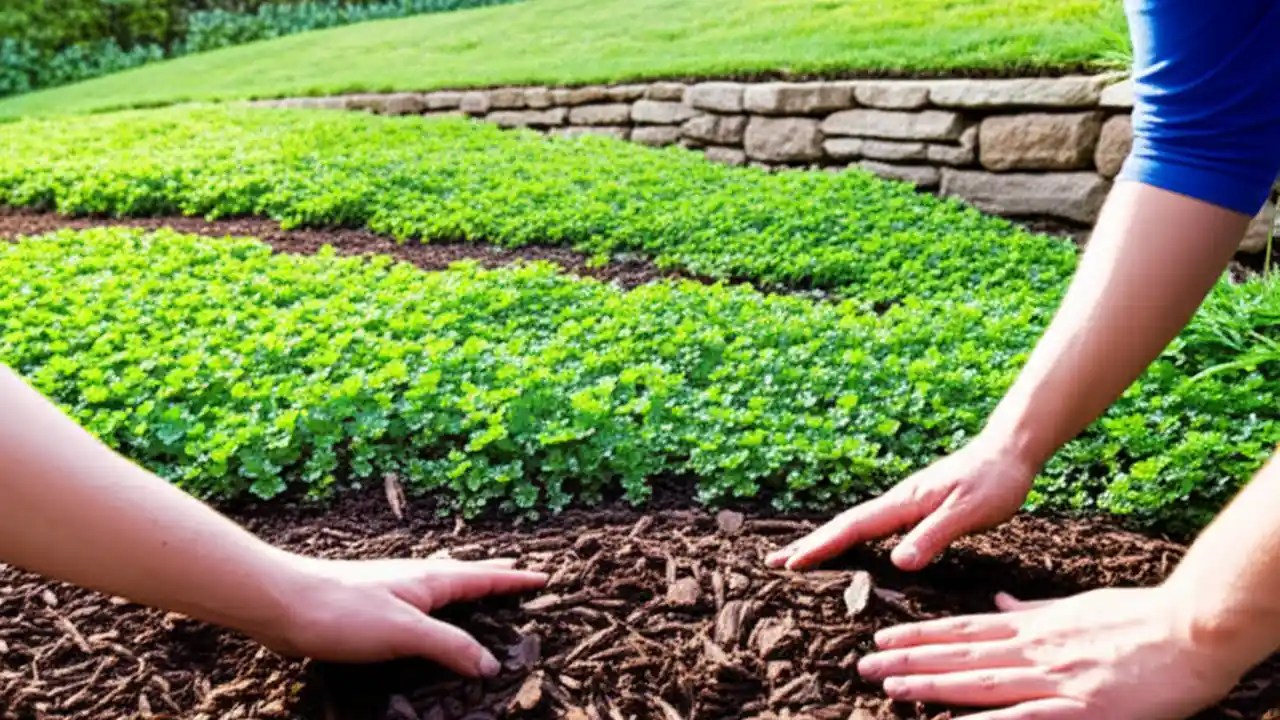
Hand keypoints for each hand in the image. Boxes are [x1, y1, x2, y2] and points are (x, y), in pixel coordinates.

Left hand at [252, 555, 546, 674]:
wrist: (283, 602)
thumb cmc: (343, 610)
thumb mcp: (405, 632)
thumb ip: (449, 645)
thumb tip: (491, 663)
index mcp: (429, 580)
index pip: (483, 577)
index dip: (512, 579)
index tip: (542, 576)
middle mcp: (413, 578)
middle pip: (464, 573)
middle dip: (492, 574)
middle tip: (516, 570)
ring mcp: (391, 589)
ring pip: (440, 583)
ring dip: (463, 583)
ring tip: (477, 582)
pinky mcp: (370, 604)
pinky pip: (417, 599)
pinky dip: (435, 600)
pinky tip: (421, 609)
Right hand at [767, 434, 1037, 570]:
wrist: (1010, 449)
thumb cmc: (994, 481)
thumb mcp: (969, 513)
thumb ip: (934, 536)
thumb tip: (899, 563)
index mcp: (904, 503)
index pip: (853, 528)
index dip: (822, 547)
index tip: (791, 563)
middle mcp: (897, 501)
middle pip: (843, 525)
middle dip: (808, 544)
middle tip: (772, 562)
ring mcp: (904, 502)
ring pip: (854, 524)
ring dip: (824, 541)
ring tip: (798, 557)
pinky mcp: (915, 505)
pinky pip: (871, 525)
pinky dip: (848, 536)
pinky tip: (848, 545)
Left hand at [856, 588, 1243, 718]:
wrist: (1191, 631)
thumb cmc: (1140, 621)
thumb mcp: (1078, 606)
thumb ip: (1035, 610)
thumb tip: (1001, 602)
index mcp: (1035, 626)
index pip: (965, 630)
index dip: (922, 636)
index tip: (886, 638)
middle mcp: (1034, 649)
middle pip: (960, 654)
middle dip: (910, 659)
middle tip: (866, 664)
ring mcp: (1054, 679)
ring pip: (979, 682)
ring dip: (931, 684)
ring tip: (890, 686)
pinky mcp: (1079, 709)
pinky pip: (1022, 717)